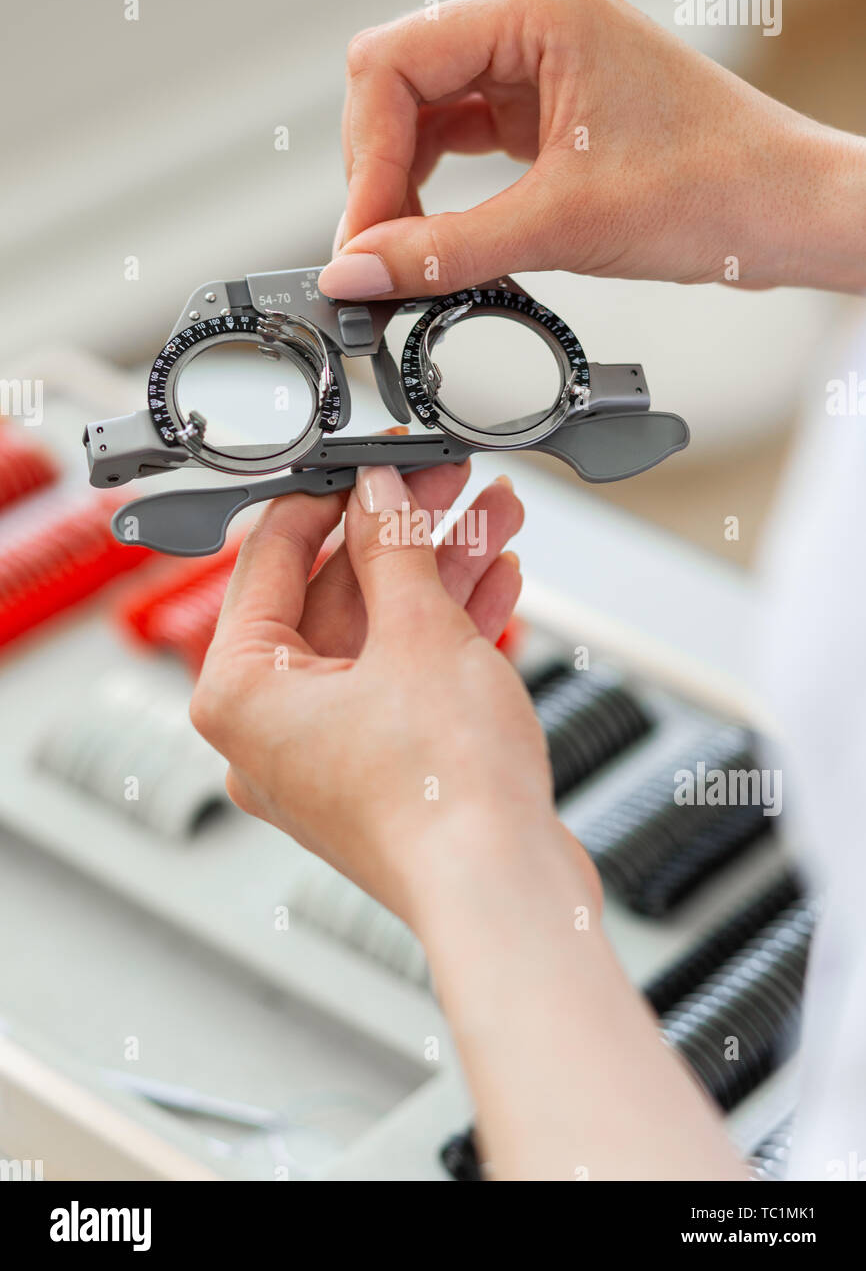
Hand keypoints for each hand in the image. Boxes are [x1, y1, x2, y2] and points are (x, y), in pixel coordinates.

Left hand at [190, 459, 590, 922]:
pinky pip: (403, 677)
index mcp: (240, 693)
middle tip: (446, 481)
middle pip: (334, 595)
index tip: (372, 462)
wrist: (505, 892)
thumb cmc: (443, 798)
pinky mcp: (380, 770)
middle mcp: (270, 729)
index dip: (329, 496)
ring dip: (438, 572)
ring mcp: (327, 753)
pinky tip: (494, 580)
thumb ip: (394, 548)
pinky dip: (446, 628)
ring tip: (491, 516)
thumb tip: (380, 494)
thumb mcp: (419, 634)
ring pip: (379, 634)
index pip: (269, 558)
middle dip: (404, 532)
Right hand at [318, 0, 865, 299]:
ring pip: (422, 114)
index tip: (361, 239)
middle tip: (374, 257)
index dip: (364, 160)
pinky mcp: (543, 105)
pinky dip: (435, 189)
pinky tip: (431, 232)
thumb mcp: (560, 226)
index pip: (392, 65)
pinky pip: (458, 137)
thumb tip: (358, 272)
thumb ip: (445, 252)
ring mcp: (535, 60)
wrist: (781, 212)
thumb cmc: (712, 185)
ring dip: (400, 184)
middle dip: (376, 174)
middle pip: (397, 84)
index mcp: (536, 8)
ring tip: (400, 253)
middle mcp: (530, 19)